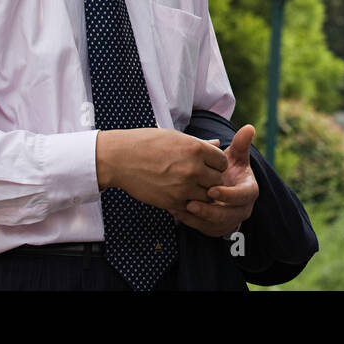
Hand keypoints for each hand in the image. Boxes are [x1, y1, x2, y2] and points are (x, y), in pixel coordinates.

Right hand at [95, 127, 226, 211]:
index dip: (217, 164)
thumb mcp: (175, 138)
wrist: (121, 159)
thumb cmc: (147, 143)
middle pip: (218, 180)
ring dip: (202, 193)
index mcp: (196, 148)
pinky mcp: (173, 202)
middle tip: (200, 177)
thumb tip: (217, 143)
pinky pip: (192, 206)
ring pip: (208, 196)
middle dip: (211, 179)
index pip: (222, 161)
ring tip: (189, 186)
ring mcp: (183, 187)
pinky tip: (179, 193)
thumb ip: (199, 143)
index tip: (208, 165)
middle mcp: (193, 168)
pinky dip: (189, 202)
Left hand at [170, 124, 258, 237]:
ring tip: (180, 206)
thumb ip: (240, 143)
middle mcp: (242, 210)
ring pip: (213, 225)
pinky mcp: (214, 228)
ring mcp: (228, 221)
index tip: (212, 189)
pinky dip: (188, 221)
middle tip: (191, 203)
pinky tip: (174, 210)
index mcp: (249, 191)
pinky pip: (201, 228)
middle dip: (209, 211)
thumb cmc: (228, 167)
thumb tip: (249, 127)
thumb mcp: (234, 155)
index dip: (228, 195)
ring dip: (196, 218)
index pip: (242, 196)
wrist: (220, 182)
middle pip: (227, 216)